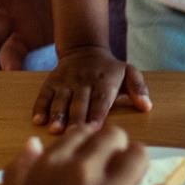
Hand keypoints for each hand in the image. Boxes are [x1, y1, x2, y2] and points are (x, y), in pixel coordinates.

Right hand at [0, 126, 173, 184]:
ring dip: (140, 166)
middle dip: (118, 150)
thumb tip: (34, 143)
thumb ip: (21, 169)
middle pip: (114, 137)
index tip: (96, 157)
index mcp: (51, 165)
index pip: (82, 133)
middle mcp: (80, 173)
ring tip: (135, 181)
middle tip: (116, 169)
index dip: (92, 144)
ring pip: (139, 157)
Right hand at [34, 45, 148, 131]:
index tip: (95, 129)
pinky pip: (44, 95)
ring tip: (55, 130)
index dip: (98, 114)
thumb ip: (139, 89)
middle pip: (80, 102)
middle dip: (77, 119)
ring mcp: (66, 81)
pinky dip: (40, 107)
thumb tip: (147, 106)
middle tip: (74, 135)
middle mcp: (84, 81)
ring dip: (57, 115)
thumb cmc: (109, 70)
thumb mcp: (129, 72)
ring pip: (61, 100)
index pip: (101, 100)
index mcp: (104, 81)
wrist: (85, 49)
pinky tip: (37, 121)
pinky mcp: (51, 82)